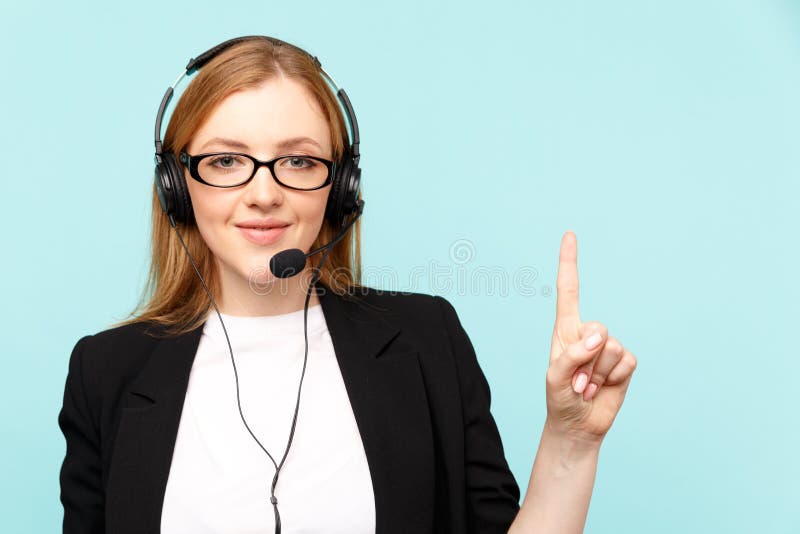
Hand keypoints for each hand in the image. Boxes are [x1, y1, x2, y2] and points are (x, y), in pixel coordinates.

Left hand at [545, 231, 636, 443]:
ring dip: (598, 373)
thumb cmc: (559, 399)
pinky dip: (614, 380)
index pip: (569, 290)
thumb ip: (572, 354)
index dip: (569, 262)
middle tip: (577, 380)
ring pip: (613, 347)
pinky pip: (627, 362)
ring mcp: (608, 348)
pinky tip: (604, 389)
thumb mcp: (555, 378)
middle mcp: (588, 333)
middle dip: (587, 359)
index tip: (569, 234)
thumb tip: (600, 336)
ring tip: (588, 386)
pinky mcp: (625, 363)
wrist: (578, 425)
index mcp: (565, 329)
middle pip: (598, 327)